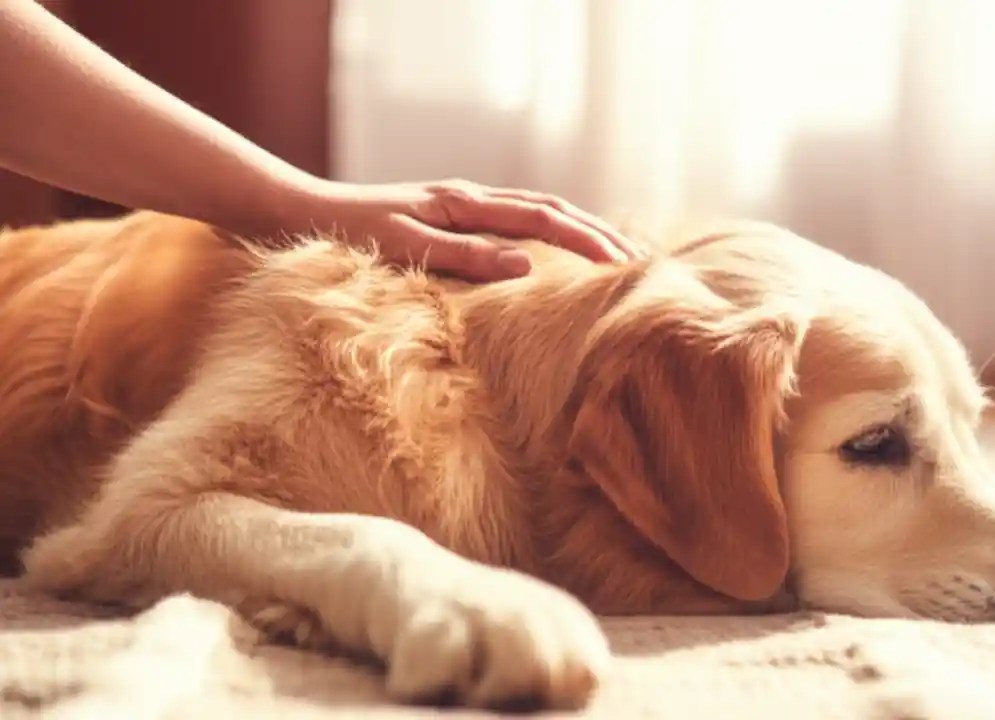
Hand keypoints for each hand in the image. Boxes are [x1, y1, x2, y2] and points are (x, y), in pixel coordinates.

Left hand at [272, 179, 642, 280]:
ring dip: (578, 229)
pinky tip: (557, 254)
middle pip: (551, 207)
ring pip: (538, 210)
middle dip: (597, 232)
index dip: (586, 241)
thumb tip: (526, 265)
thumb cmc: (348, 234)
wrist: (302, 212)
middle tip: (637, 260)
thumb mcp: (405, 248)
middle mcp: (470, 199)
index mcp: (464, 203)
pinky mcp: (454, 218)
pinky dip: (550, 233)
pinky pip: (516, 220)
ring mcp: (464, 206)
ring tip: (614, 254)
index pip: (543, 217)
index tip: (621, 264)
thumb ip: (463, 256)